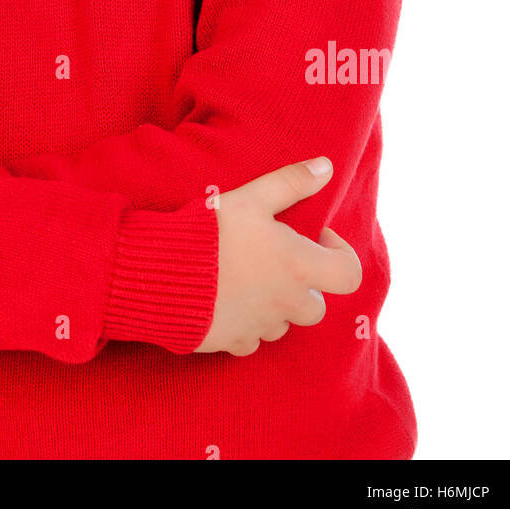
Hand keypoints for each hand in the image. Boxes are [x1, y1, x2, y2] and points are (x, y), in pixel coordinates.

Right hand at [194, 157, 361, 355]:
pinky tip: (224, 299)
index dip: (339, 253)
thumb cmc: (209, 232)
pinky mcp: (233, 341)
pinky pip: (251, 338)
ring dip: (274, 304)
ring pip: (283, 323)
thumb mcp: (251, 197)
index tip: (314, 237)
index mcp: (298, 266)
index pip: (349, 274)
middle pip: (316, 305)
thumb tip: (327, 167)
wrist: (160, 273)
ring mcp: (260, 326)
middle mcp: (286, 303)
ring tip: (245, 276)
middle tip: (273, 259)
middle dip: (302, 285)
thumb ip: (291, 183)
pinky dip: (245, 322)